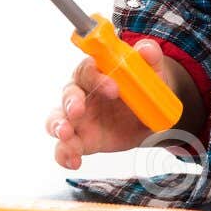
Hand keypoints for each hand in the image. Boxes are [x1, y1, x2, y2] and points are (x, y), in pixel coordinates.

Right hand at [47, 37, 174, 168]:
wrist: (149, 115)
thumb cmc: (144, 87)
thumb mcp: (152, 73)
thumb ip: (149, 58)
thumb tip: (146, 48)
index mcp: (96, 72)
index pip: (88, 69)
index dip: (97, 77)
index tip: (113, 88)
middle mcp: (81, 93)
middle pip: (68, 93)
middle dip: (71, 102)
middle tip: (79, 111)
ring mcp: (78, 118)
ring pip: (58, 119)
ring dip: (58, 126)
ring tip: (66, 135)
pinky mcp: (80, 139)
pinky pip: (64, 147)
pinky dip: (64, 154)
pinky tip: (72, 161)